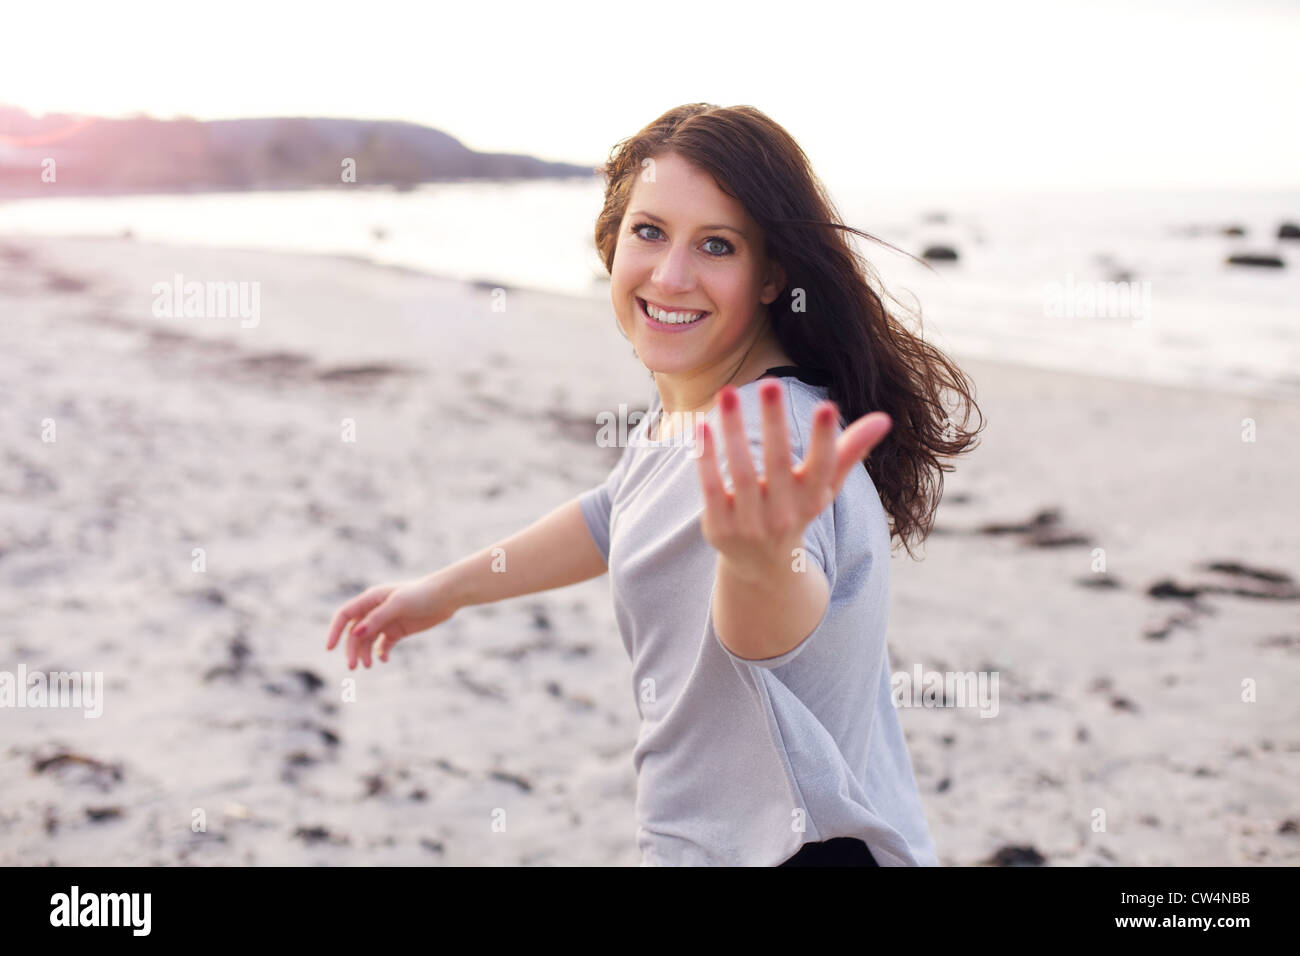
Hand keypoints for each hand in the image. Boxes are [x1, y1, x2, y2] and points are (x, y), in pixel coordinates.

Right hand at [325, 573, 458, 669]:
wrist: (446, 597)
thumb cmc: (422, 594)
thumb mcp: (398, 604)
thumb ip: (377, 618)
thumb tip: (356, 632)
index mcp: (371, 599)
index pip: (345, 615)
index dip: (335, 631)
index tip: (330, 648)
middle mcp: (375, 610)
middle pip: (355, 632)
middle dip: (352, 649)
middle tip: (354, 666)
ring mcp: (386, 621)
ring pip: (368, 641)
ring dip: (365, 653)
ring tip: (369, 665)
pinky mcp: (397, 631)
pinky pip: (383, 645)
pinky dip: (381, 653)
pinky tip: (384, 659)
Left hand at [694, 380, 890, 577]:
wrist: (762, 566)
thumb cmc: (797, 510)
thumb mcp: (825, 485)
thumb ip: (851, 450)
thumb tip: (885, 418)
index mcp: (812, 499)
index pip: (823, 467)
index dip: (825, 439)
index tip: (827, 406)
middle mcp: (784, 513)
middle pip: (779, 463)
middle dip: (775, 423)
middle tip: (771, 383)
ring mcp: (751, 523)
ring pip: (742, 471)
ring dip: (734, 430)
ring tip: (728, 391)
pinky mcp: (720, 527)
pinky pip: (712, 488)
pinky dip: (706, 459)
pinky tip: (702, 426)